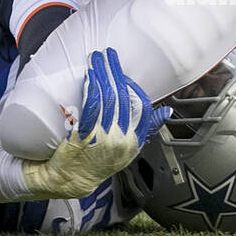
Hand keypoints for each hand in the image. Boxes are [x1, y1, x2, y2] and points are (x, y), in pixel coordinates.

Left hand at [22, 48, 169, 199]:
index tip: (124, 74)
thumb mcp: (126, 149)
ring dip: (101, 75)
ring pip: (107, 100)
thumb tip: (166, 112)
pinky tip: (89, 78)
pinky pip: (91, 108)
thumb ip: (144, 129)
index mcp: (134, 142)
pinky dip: (91, 90)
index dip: (134, 87)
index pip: (143, 109)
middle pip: (123, 99)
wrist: (70, 180)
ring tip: (96, 60)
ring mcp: (104, 140)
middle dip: (115, 72)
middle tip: (107, 55)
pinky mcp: (84, 138)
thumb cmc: (97, 161)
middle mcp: (122, 141)